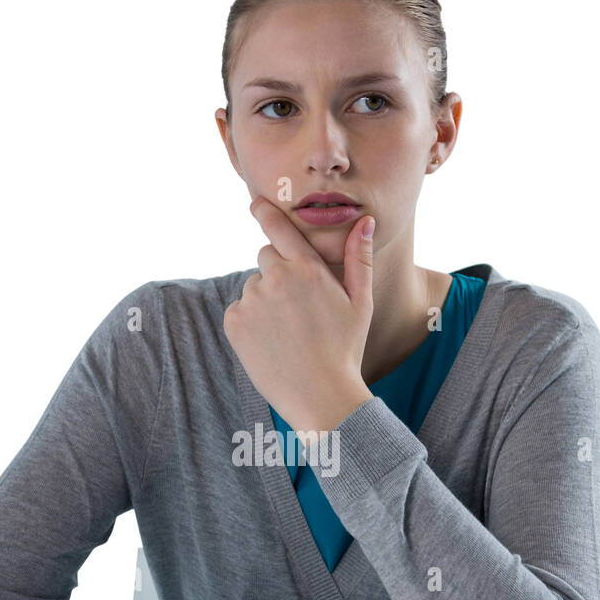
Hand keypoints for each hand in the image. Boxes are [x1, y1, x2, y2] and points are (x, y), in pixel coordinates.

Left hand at [222, 195, 374, 433]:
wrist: (320, 396)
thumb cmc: (345, 350)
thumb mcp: (360, 304)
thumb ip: (358, 259)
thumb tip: (364, 221)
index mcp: (308, 269)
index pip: (279, 229)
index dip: (265, 212)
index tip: (255, 202)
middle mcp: (277, 279)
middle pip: (266, 257)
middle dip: (278, 273)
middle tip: (298, 309)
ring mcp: (252, 301)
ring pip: (253, 287)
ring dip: (264, 300)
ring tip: (287, 333)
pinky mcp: (234, 323)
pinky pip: (239, 310)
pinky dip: (250, 322)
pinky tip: (271, 343)